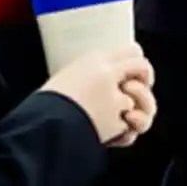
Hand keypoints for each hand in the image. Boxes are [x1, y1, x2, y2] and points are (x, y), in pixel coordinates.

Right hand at [40, 44, 155, 144]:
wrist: (41, 126)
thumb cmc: (44, 105)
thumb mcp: (66, 78)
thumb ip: (90, 76)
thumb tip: (106, 84)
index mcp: (94, 59)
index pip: (131, 50)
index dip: (135, 64)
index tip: (131, 75)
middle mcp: (108, 73)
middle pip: (144, 66)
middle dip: (145, 80)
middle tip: (134, 93)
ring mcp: (115, 96)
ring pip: (145, 98)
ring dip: (140, 108)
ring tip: (128, 116)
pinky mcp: (117, 119)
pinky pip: (132, 126)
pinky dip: (125, 133)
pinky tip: (115, 135)